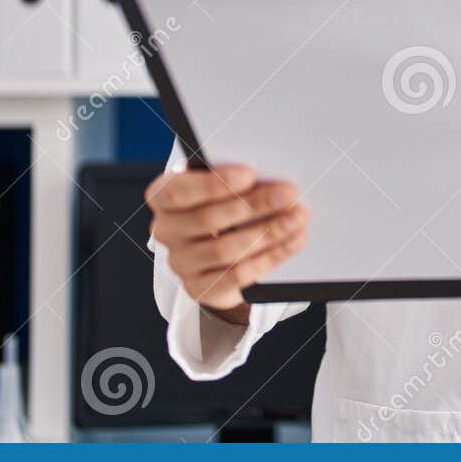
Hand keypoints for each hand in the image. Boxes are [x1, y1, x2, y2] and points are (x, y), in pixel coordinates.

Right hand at [146, 164, 307, 325]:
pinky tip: (293, 242)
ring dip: (267, 232)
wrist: (216, 253)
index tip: (249, 174)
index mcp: (163, 197)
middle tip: (288, 194)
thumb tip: (272, 176)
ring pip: (225, 249)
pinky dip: (270, 257)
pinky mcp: (200, 287)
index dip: (214, 183)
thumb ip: (237, 181)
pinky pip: (237, 275)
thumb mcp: (223, 188)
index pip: (178, 191)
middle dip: (253, 205)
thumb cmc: (222, 206)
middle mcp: (166, 230)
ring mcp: (181, 262)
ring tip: (296, 218)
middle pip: (208, 219)